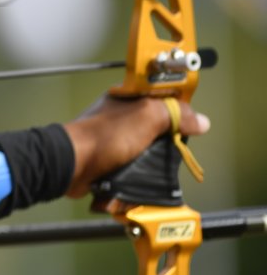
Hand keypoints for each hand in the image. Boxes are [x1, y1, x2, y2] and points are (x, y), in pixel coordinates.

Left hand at [62, 93, 209, 198]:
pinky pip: (136, 167)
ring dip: (154, 162)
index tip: (193, 122)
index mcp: (130, 99)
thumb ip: (175, 114)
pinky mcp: (113, 160)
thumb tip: (201, 121)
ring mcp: (117, 140)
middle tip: (176, 148)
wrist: (74, 164)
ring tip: (159, 166)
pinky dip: (141, 174)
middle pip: (159, 127)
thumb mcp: (147, 116)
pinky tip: (145, 177)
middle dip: (169, 141)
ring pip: (149, 150)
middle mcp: (123, 117)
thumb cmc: (105, 136)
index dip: (180, 108)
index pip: (163, 97)